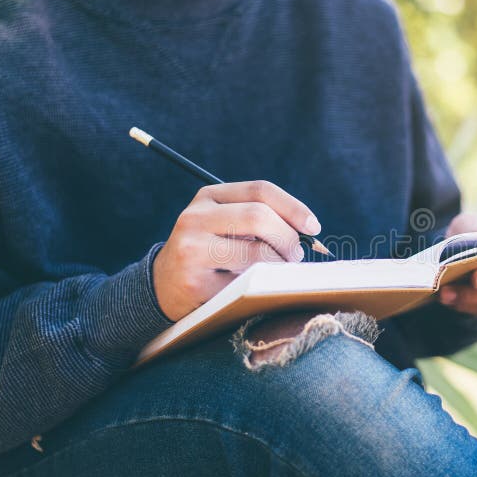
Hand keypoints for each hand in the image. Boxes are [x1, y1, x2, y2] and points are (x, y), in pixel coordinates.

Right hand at [153, 180, 320, 320]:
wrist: (163, 286)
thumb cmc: (211, 252)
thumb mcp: (226, 224)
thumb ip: (260, 217)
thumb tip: (308, 230)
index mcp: (208, 197)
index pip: (260, 190)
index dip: (293, 207)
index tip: (313, 227)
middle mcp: (195, 218)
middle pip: (259, 217)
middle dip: (288, 238)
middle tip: (296, 255)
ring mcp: (192, 250)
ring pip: (257, 252)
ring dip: (279, 265)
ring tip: (277, 271)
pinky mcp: (195, 283)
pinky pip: (246, 283)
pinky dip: (262, 285)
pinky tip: (257, 286)